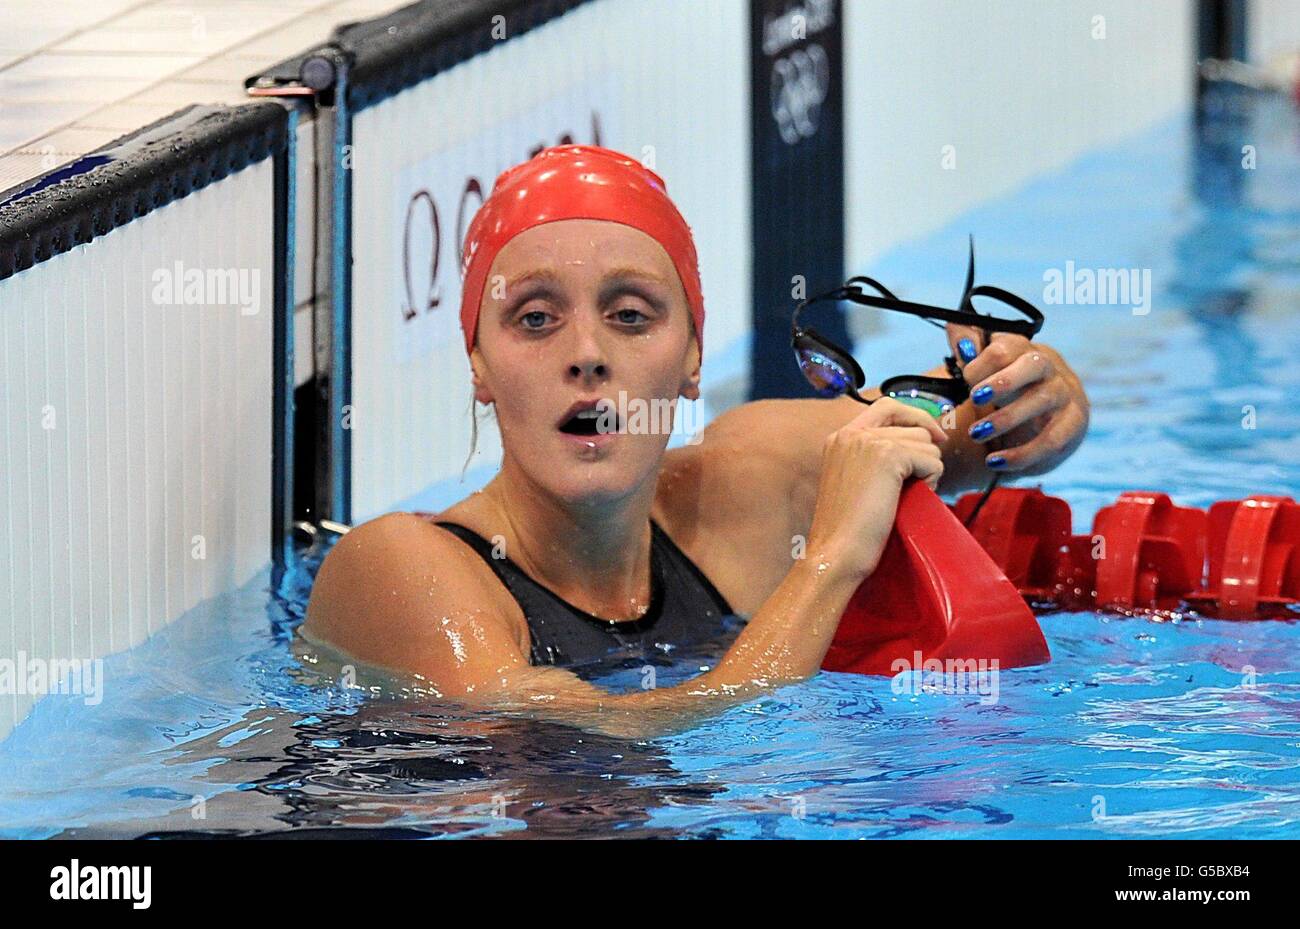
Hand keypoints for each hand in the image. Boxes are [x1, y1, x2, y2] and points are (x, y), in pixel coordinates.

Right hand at [806, 398, 945, 581]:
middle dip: (925, 452)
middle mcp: (851, 433)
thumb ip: (876, 456)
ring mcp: (868, 441)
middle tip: (921, 481)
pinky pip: (932, 460)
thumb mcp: (855, 480)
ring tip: (909, 495)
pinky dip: (932, 481)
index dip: (915, 417)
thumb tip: (925, 439)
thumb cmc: (849, 529)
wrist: (837, 552)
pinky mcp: (888, 456)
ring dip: (928, 469)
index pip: (887, 406)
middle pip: (913, 425)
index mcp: (840, 437)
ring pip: (926, 441)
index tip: (934, 436)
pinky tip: (913, 499)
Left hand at [947, 325, 1088, 474]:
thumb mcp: (986, 366)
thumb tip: (955, 332)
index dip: (980, 364)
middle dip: (1002, 381)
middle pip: (1033, 365)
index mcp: (1023, 349)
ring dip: (1005, 419)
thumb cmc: (1007, 387)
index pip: (1005, 347)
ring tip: (975, 434)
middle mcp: (1048, 367)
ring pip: (1041, 402)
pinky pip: (1051, 440)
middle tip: (974, 398)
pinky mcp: (1073, 424)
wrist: (1050, 415)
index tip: (964, 380)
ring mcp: (1064, 394)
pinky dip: (1021, 454)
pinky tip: (995, 461)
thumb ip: (968, 347)